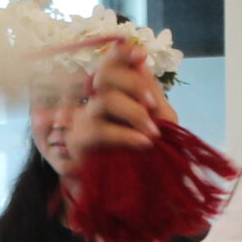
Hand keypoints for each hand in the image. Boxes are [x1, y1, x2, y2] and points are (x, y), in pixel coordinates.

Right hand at [67, 40, 176, 158]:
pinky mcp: (80, 141)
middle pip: (105, 74)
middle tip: (152, 104)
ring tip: (153, 132)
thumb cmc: (147, 152)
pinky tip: (144, 142)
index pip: (110, 63)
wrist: (136, 187)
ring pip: (104, 100)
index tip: (140, 54)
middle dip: (133, 84)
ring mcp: (85, 120)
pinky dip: (125, 134)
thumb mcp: (160, 120)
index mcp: (115, 91)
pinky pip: (100, 129)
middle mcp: (97, 100)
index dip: (121, 54)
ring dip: (133, 112)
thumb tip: (141, 63)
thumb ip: (151, 92)